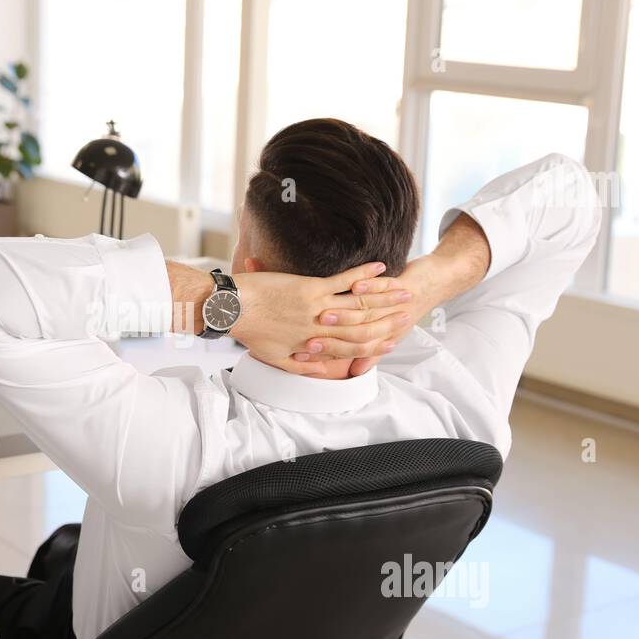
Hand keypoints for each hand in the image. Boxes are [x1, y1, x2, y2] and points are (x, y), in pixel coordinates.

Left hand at [230, 262, 415, 375]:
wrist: (230, 309)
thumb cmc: (249, 331)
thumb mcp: (276, 358)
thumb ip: (300, 366)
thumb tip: (317, 370)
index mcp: (315, 345)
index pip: (353, 348)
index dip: (376, 345)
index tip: (392, 340)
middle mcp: (321, 329)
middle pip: (364, 327)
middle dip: (389, 319)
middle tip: (409, 311)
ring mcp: (318, 308)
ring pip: (360, 305)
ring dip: (385, 297)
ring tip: (403, 289)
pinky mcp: (310, 289)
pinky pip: (344, 281)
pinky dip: (363, 275)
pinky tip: (379, 268)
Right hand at [297, 255, 445, 375]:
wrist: (434, 284)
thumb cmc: (405, 309)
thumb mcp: (389, 335)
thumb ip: (368, 354)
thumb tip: (354, 373)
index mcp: (381, 338)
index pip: (350, 349)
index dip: (327, 352)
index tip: (305, 353)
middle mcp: (388, 326)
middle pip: (357, 333)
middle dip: (331, 337)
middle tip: (310, 338)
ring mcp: (394, 307)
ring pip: (369, 311)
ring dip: (347, 315)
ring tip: (327, 313)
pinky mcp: (402, 286)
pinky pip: (384, 286)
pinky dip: (369, 285)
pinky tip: (355, 285)